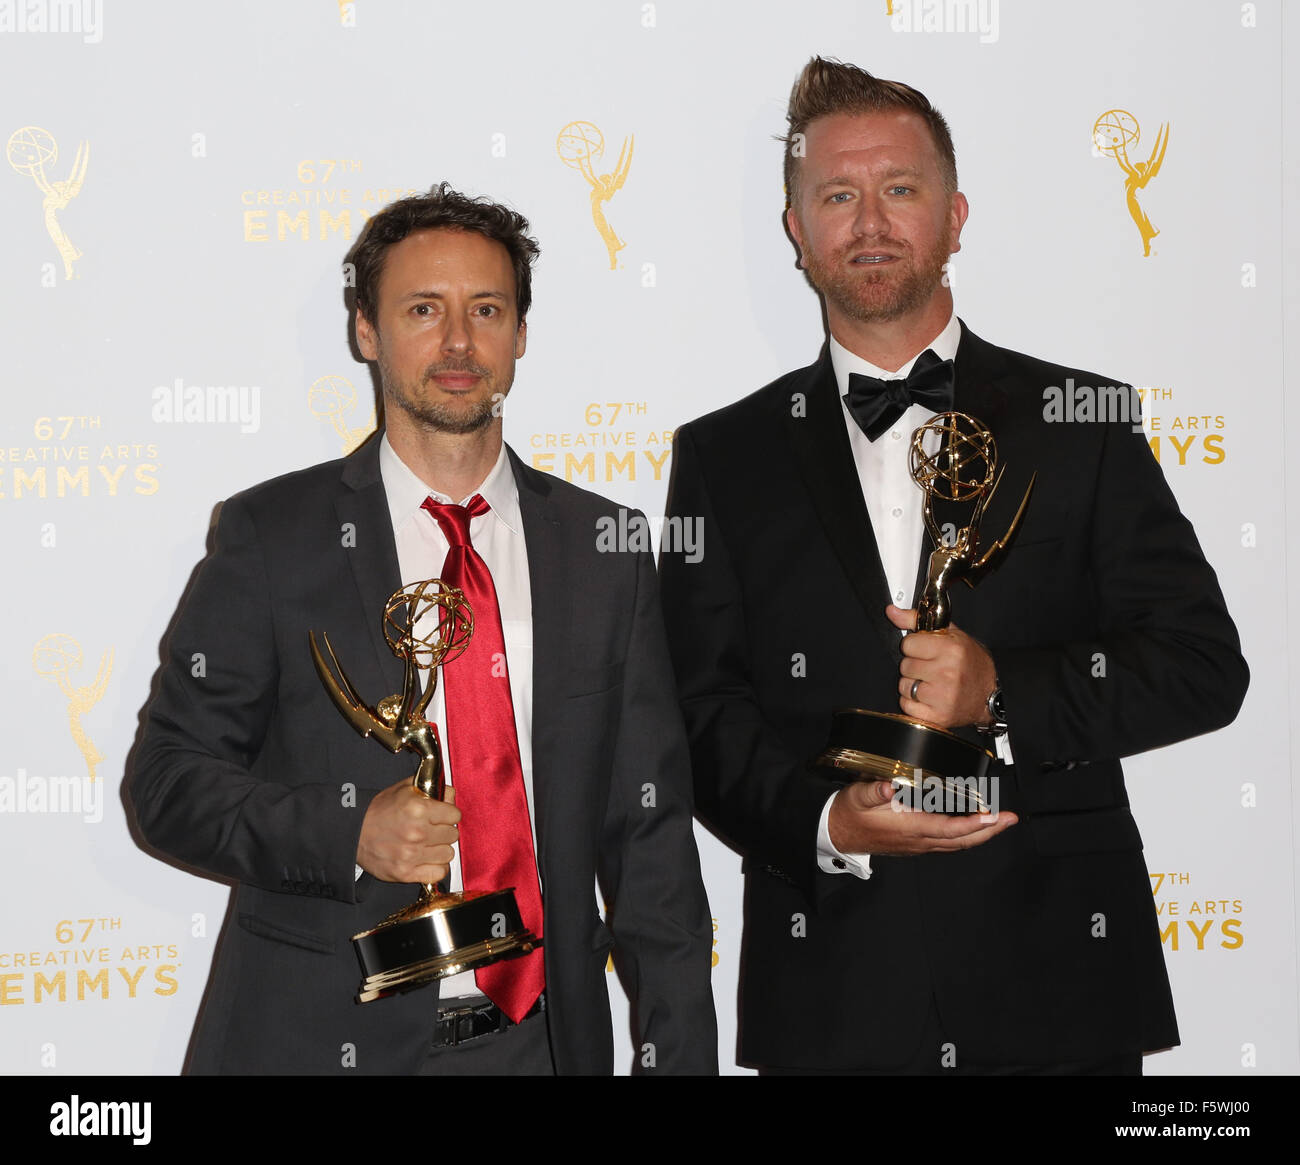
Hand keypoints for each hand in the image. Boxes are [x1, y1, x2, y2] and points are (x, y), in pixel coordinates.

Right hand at [358, 780, 459, 883]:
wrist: (353, 832)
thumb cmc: (379, 810)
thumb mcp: (405, 789)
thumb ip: (434, 789)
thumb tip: (451, 796)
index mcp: (418, 809)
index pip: (455, 815)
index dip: (449, 814)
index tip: (442, 816)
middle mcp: (417, 832)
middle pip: (452, 835)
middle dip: (444, 831)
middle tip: (432, 830)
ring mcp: (411, 855)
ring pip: (448, 854)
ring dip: (440, 849)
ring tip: (427, 844)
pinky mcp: (405, 873)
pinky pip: (439, 873)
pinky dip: (436, 867)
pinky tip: (427, 859)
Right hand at [828, 778, 1016, 855]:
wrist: (837, 834)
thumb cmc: (848, 814)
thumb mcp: (857, 796)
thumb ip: (873, 790)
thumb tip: (888, 783)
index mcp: (909, 827)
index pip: (949, 828)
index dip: (974, 824)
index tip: (994, 816)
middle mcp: (919, 840)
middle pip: (962, 840)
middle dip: (989, 831)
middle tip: (1010, 820)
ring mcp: (919, 845)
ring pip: (957, 844)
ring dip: (981, 834)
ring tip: (999, 823)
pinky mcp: (916, 844)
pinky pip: (948, 843)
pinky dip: (966, 836)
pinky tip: (972, 828)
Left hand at [887, 604, 996, 729]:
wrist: (991, 693)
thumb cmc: (970, 662)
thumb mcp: (950, 634)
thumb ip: (917, 621)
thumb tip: (891, 611)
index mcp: (951, 649)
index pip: (908, 644)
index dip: (915, 646)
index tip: (926, 650)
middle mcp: (948, 672)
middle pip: (905, 666)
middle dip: (914, 666)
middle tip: (931, 668)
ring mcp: (943, 696)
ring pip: (904, 686)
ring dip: (912, 685)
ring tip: (931, 683)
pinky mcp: (938, 715)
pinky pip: (907, 706)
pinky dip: (913, 703)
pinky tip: (929, 697)